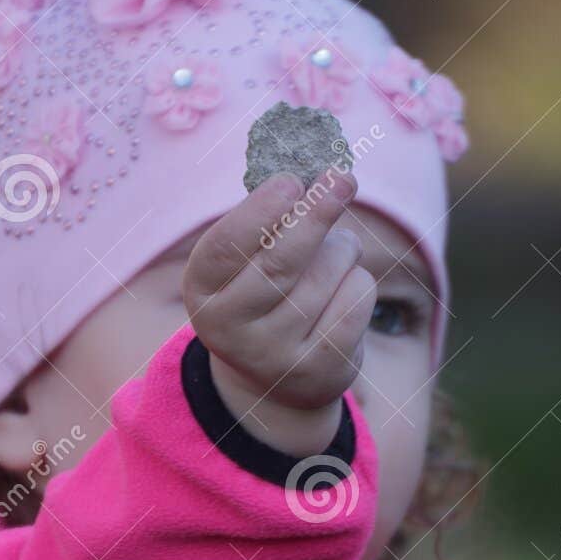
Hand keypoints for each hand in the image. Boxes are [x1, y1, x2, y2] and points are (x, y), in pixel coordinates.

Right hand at [182, 168, 375, 454]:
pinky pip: (355, 300)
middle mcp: (229, 330)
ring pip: (327, 275)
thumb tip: (320, 177)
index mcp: (201, 291)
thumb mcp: (248, 262)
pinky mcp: (317, 371)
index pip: (227, 246)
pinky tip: (346, 288)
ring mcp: (272, 356)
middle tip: (342, 179)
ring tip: (336, 254)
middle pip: (280, 262)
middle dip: (316, 214)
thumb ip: (270, 222)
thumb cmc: (265, 295)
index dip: (261, 210)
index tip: (293, 181)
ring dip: (343, 250)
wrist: (275, 382)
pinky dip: (359, 281)